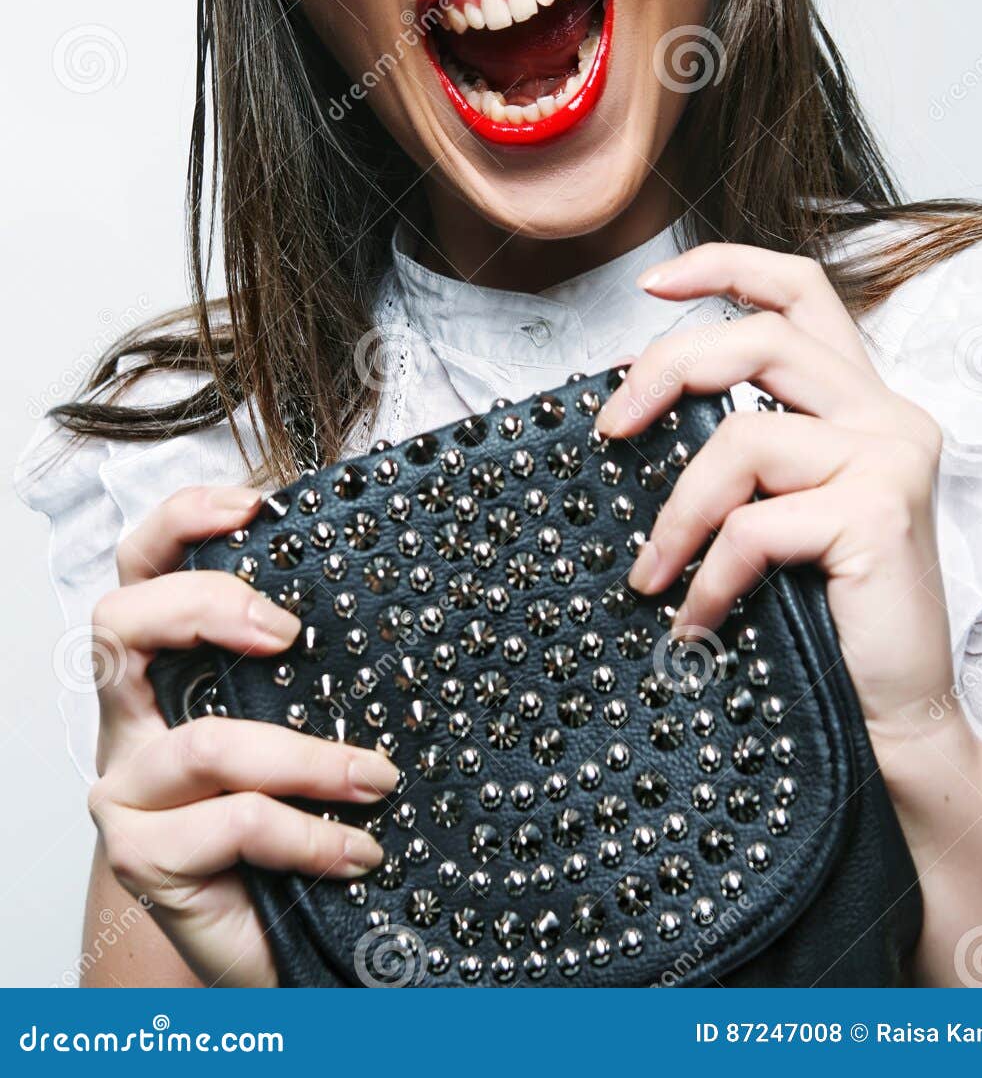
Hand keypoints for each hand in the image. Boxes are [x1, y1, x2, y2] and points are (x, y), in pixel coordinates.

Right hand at [88, 485, 396, 986]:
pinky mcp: (143, 858)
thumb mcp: (303, 724)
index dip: (182, 522)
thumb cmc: (293, 819)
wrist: (275, 943)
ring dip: (311, 759)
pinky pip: (235, 824)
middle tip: (289, 632)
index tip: (252, 505)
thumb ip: (313, 667)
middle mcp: (131, 721)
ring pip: (207, 743)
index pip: (143, 570)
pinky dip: (311, 833)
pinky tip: (359, 849)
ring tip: (379, 778)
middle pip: (121, 623)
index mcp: (165, 670)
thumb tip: (393, 586)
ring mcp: (128, 791)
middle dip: (209, 607)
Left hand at [595, 242, 954, 750]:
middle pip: (761, 338)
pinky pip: (754, 526)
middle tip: (611, 426)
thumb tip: (639, 406)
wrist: (894, 718)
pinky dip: (708, 577)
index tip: (652, 285)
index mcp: (864, 401)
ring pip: (743, 436)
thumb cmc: (827, 614)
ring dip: (678, 513)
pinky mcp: (878, 514)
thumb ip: (746, 448)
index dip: (727, 268)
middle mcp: (889, 414)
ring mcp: (890, 459)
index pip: (802, 290)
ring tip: (651, 575)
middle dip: (669, 368)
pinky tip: (696, 620)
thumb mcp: (782, 507)